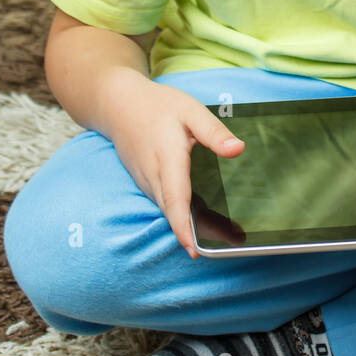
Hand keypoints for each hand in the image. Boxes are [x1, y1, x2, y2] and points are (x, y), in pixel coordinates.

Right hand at [105, 73, 244, 258]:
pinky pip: (164, 203)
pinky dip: (180, 214)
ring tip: (223, 235)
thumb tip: (237, 150)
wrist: (118, 105)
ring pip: (168, 210)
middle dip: (196, 232)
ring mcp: (146, 182)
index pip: (175, 199)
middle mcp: (153, 176)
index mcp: (168, 158)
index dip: (183, 227)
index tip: (194, 250)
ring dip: (189, 225)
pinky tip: (201, 218)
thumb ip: (214, 132)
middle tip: (230, 244)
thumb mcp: (190, 111)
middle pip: (174, 212)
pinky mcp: (146, 183)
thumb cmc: (157, 106)